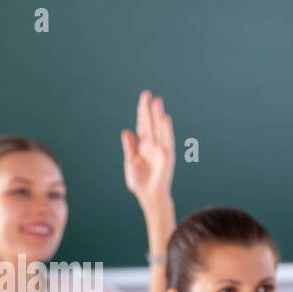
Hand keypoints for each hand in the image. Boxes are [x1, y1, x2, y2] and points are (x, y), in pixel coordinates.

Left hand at [121, 90, 175, 206]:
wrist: (149, 196)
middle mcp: (152, 145)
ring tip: (158, 102)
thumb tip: (126, 131)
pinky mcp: (166, 157)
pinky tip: (165, 119)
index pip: (142, 124)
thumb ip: (129, 147)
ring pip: (159, 129)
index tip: (143, 98)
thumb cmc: (139, 181)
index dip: (142, 112)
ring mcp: (160, 150)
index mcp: (142, 145)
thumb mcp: (130, 162)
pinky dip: (166, 130)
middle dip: (149, 109)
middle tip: (148, 94)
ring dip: (158, 116)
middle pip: (150, 123)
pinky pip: (166, 141)